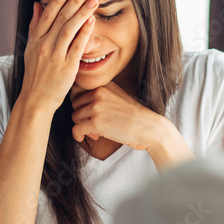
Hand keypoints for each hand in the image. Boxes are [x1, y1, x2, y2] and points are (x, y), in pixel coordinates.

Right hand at [21, 0, 98, 112]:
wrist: (35, 100)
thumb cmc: (35, 75)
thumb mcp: (30, 49)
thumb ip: (35, 26)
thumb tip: (38, 5)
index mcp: (35, 40)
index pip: (47, 15)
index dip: (57, 0)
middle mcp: (44, 46)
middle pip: (60, 18)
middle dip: (74, 1)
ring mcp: (55, 56)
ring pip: (69, 29)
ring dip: (82, 13)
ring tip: (93, 0)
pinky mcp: (66, 67)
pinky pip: (77, 47)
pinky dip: (84, 33)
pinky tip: (92, 22)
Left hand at [71, 82, 193, 168]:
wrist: (149, 127)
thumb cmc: (134, 115)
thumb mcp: (117, 96)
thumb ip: (100, 95)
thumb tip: (77, 104)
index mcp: (104, 85)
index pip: (77, 90)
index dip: (79, 102)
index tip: (85, 111)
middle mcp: (99, 92)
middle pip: (75, 104)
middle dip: (81, 115)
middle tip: (92, 124)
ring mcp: (97, 107)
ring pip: (75, 117)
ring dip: (82, 126)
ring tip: (95, 132)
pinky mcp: (96, 123)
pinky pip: (76, 129)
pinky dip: (78, 135)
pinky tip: (85, 138)